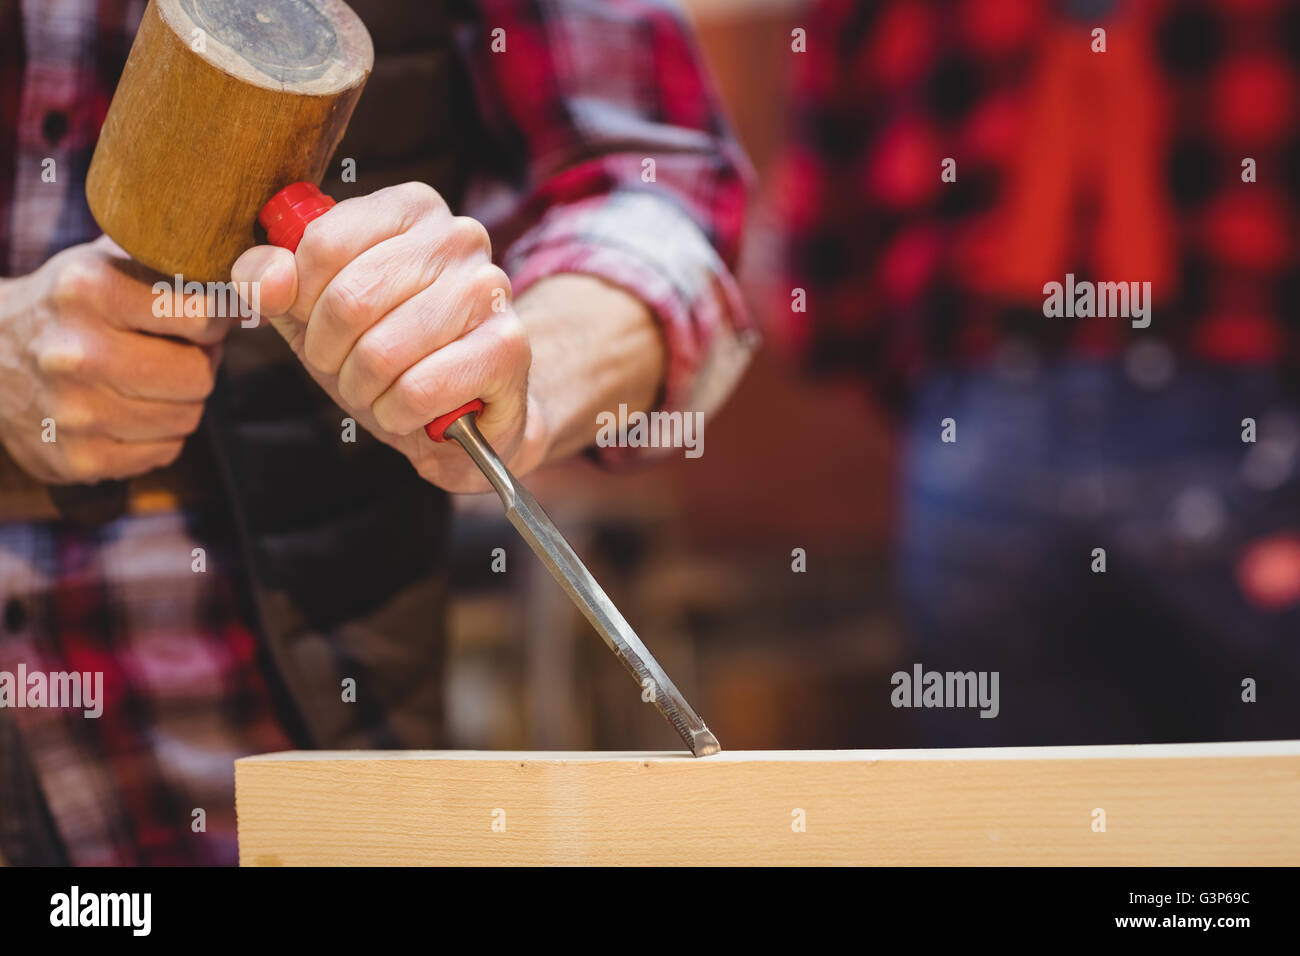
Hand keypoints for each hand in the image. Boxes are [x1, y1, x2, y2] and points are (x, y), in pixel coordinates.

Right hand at [0, 236, 229, 483]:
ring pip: (187, 418)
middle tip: (178, 353)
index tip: (209, 319)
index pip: (204, 316)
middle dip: (199, 364)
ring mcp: (75, 412)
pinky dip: (158, 435)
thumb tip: (258, 272)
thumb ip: (172, 261)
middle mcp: (78, 353)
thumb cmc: (67, 306)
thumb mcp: (104, 262)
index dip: (217, 320)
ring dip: (180, 401)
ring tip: (149, 381)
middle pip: (199, 375)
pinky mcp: (77, 459)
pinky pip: (164, 452)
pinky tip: (128, 410)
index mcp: (88, 290)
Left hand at [232, 183, 541, 493]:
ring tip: (384, 391)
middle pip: (350, 300)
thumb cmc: (389, 353)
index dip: (303, 302)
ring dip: (366, 391)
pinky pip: (420, 389)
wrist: (468, 416)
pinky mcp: (509, 346)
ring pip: (383, 351)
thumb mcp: (313, 313)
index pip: (322, 243)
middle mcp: (458, 236)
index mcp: (411, 207)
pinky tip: (416, 411)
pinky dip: (402, 413)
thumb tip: (269, 276)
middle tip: (350, 369)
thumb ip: (272, 282)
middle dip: (333, 355)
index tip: (318, 324)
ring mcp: (489, 289)